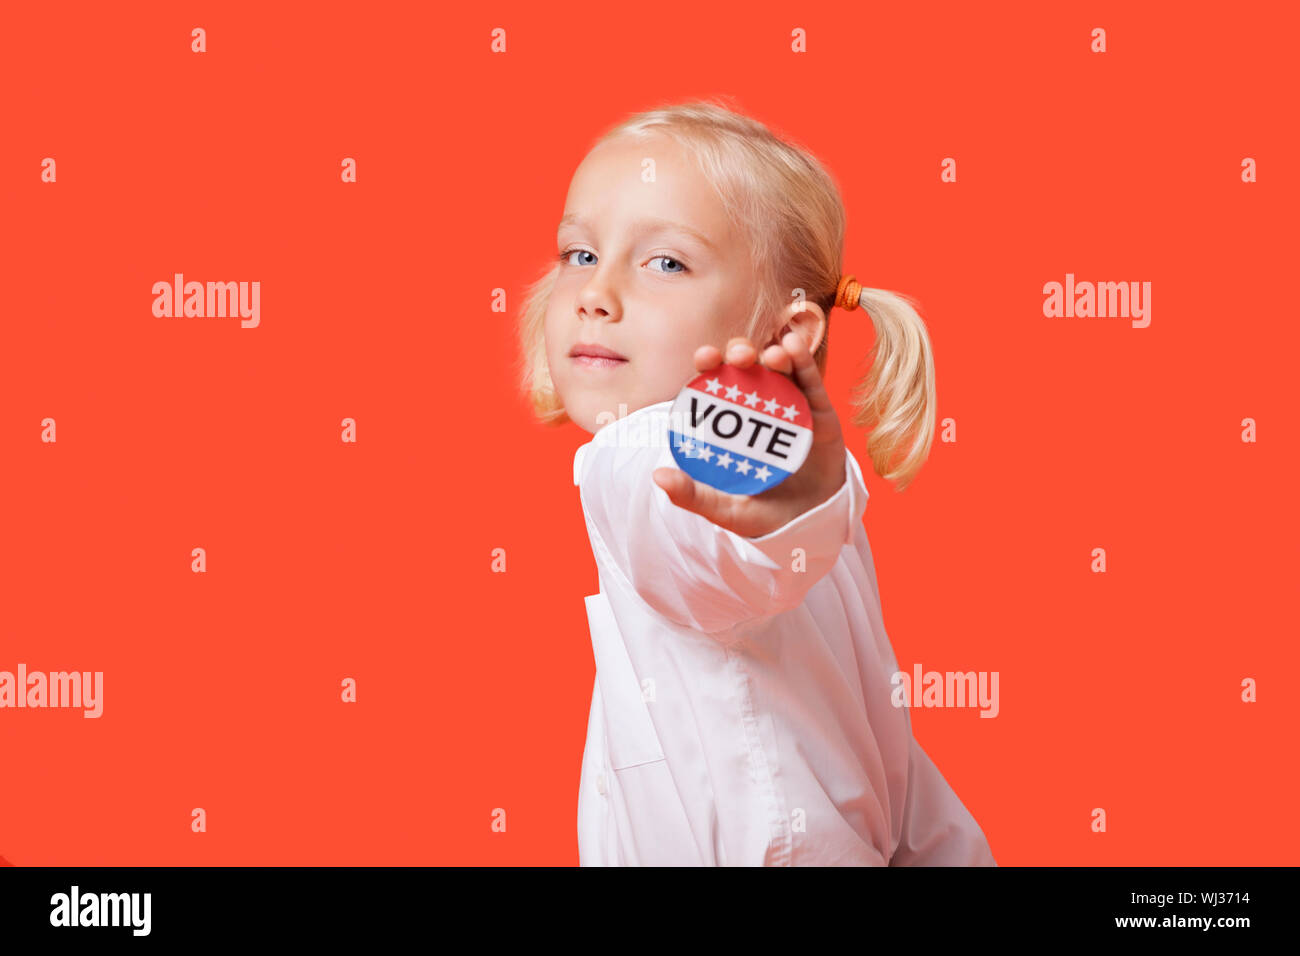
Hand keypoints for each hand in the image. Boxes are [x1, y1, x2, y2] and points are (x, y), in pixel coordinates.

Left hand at [652, 330, 847, 538]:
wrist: (810, 528)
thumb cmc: (763, 516)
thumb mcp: (725, 509)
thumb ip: (693, 495)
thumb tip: (658, 476)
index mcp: (730, 425)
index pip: (714, 387)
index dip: (708, 366)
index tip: (704, 357)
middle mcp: (758, 408)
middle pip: (746, 371)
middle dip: (740, 354)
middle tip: (739, 357)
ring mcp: (790, 406)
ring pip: (779, 371)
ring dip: (774, 356)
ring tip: (772, 356)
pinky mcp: (819, 412)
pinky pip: (811, 383)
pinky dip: (803, 362)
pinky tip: (793, 346)